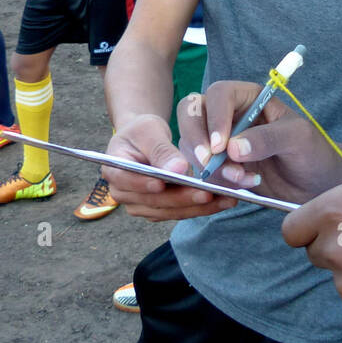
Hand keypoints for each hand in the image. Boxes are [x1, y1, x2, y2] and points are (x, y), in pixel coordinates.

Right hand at [101, 113, 238, 220]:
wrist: (144, 140)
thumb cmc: (142, 131)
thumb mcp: (149, 130)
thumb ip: (161, 150)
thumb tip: (177, 169)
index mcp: (115, 171)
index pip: (128, 181)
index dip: (144, 184)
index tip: (163, 183)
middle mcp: (124, 194)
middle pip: (154, 201)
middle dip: (183, 198)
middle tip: (208, 193)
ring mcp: (142, 205)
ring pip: (171, 211)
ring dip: (199, 207)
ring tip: (226, 199)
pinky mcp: (160, 210)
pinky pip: (182, 211)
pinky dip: (203, 208)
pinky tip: (224, 201)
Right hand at [177, 80, 341, 204]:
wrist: (317, 185)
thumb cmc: (313, 152)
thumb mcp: (298, 139)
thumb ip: (268, 138)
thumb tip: (232, 148)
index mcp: (248, 97)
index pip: (219, 94)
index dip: (215, 117)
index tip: (220, 146)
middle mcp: (229, 115)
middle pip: (192, 113)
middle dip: (196, 139)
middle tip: (208, 163)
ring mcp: (221, 141)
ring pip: (193, 145)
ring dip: (210, 165)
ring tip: (241, 180)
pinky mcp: (219, 165)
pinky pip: (202, 169)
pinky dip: (215, 180)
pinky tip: (241, 186)